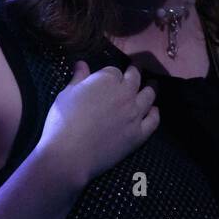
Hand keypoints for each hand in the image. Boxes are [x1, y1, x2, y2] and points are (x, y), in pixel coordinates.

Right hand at [34, 61, 159, 190]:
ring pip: (148, 96)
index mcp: (106, 80)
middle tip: (136, 70)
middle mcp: (125, 93)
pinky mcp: (139, 134)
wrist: (70, 154)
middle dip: (135, 73)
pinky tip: (154, 110)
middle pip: (135, 79)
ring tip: (152, 85)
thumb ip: (78, 78)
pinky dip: (155, 113)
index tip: (110, 76)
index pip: (114, 71)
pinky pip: (153, 120)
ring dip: (150, 88)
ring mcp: (134, 114)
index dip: (111, 74)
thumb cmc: (63, 121)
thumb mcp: (67, 94)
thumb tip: (82, 63)